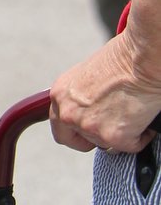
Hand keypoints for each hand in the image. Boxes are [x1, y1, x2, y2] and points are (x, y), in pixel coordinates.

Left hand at [49, 27, 160, 152]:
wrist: (141, 59)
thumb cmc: (121, 59)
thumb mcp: (87, 74)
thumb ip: (81, 96)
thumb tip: (91, 108)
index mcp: (60, 94)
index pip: (59, 128)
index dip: (75, 134)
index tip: (85, 135)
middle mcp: (69, 113)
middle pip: (82, 140)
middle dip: (99, 136)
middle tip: (113, 127)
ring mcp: (91, 127)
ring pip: (107, 144)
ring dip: (121, 134)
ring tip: (131, 112)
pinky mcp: (114, 137)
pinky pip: (131, 145)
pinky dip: (141, 135)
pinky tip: (143, 116)